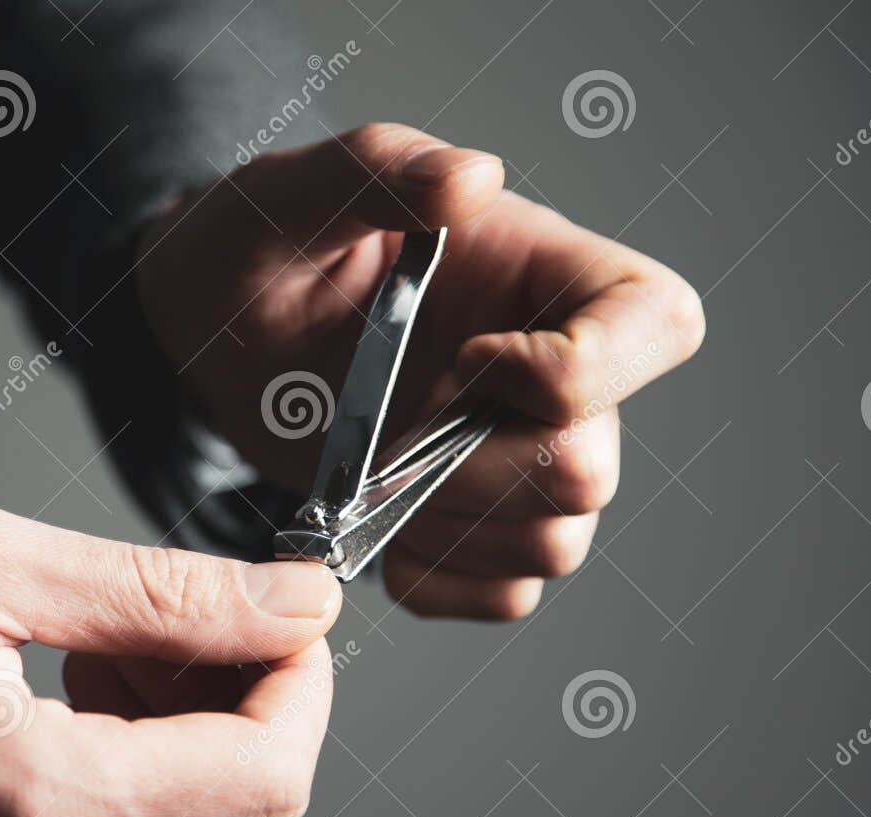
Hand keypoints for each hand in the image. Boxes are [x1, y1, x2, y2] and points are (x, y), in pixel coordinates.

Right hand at [0, 498, 339, 816]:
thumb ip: (165, 595)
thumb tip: (295, 604)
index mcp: (25, 803)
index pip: (266, 780)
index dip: (300, 687)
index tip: (281, 619)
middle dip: (247, 723)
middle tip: (184, 628)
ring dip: (184, 768)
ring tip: (103, 667)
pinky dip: (121, 814)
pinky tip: (62, 727)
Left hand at [138, 123, 705, 619]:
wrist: (213, 334)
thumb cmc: (254, 249)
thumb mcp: (291, 195)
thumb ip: (376, 169)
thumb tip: (474, 177)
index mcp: (542, 275)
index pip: (657, 326)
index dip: (579, 373)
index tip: (465, 361)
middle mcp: (553, 372)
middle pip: (589, 468)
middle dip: (468, 473)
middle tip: (376, 441)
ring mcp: (522, 457)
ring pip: (555, 543)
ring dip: (443, 530)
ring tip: (365, 481)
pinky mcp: (480, 525)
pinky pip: (506, 593)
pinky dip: (434, 580)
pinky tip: (372, 528)